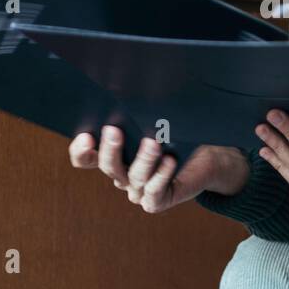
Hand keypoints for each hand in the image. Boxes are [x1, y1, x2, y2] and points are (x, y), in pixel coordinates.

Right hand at [68, 126, 247, 213]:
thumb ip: (138, 112)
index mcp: (115, 156)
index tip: (86, 135)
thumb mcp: (156, 120)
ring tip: (153, 142)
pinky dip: (162, 176)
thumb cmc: (179, 135)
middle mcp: (122, 176)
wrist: (208, 157)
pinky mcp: (158, 201)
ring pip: (134, 177)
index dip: (81, 150)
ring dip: (143, 159)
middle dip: (110, 149)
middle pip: (108, 166)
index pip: (85, 158)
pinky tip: (170, 160)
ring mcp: (139, 191)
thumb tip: (128, 86)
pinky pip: (155, 192)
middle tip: (114, 130)